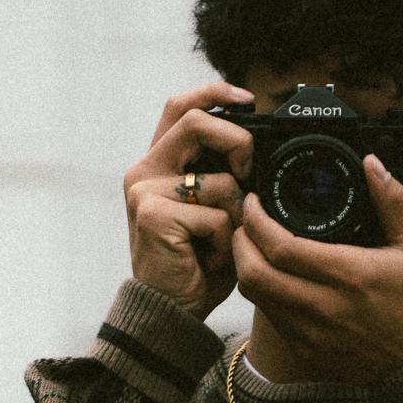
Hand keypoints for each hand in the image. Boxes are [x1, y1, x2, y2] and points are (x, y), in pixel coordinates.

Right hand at [123, 80, 255, 319]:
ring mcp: (145, 192)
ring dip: (235, 214)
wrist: (170, 310)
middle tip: (249, 171)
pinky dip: (224, 241)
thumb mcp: (213, 210)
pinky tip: (209, 259)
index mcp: (158, 164)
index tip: (248, 100)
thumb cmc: (195, 263)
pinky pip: (214, 216)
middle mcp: (145, 171)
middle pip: (196, 121)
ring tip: (220, 241)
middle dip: (237, 142)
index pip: (180, 107)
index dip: (214, 92)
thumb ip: (223, 175)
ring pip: (217, 179)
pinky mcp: (154, 216)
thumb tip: (256, 150)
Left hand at [229, 155, 402, 383]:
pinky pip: (269, 315)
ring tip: (253, 244)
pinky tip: (272, 275)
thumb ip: (393, 201)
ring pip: (254, 295)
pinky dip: (263, 290)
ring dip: (245, 266)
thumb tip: (372, 164)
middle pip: (253, 272)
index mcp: (349, 275)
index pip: (280, 247)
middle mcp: (324, 306)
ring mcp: (311, 332)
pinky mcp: (306, 349)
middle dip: (239, 240)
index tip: (254, 203)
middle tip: (245, 221)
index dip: (256, 221)